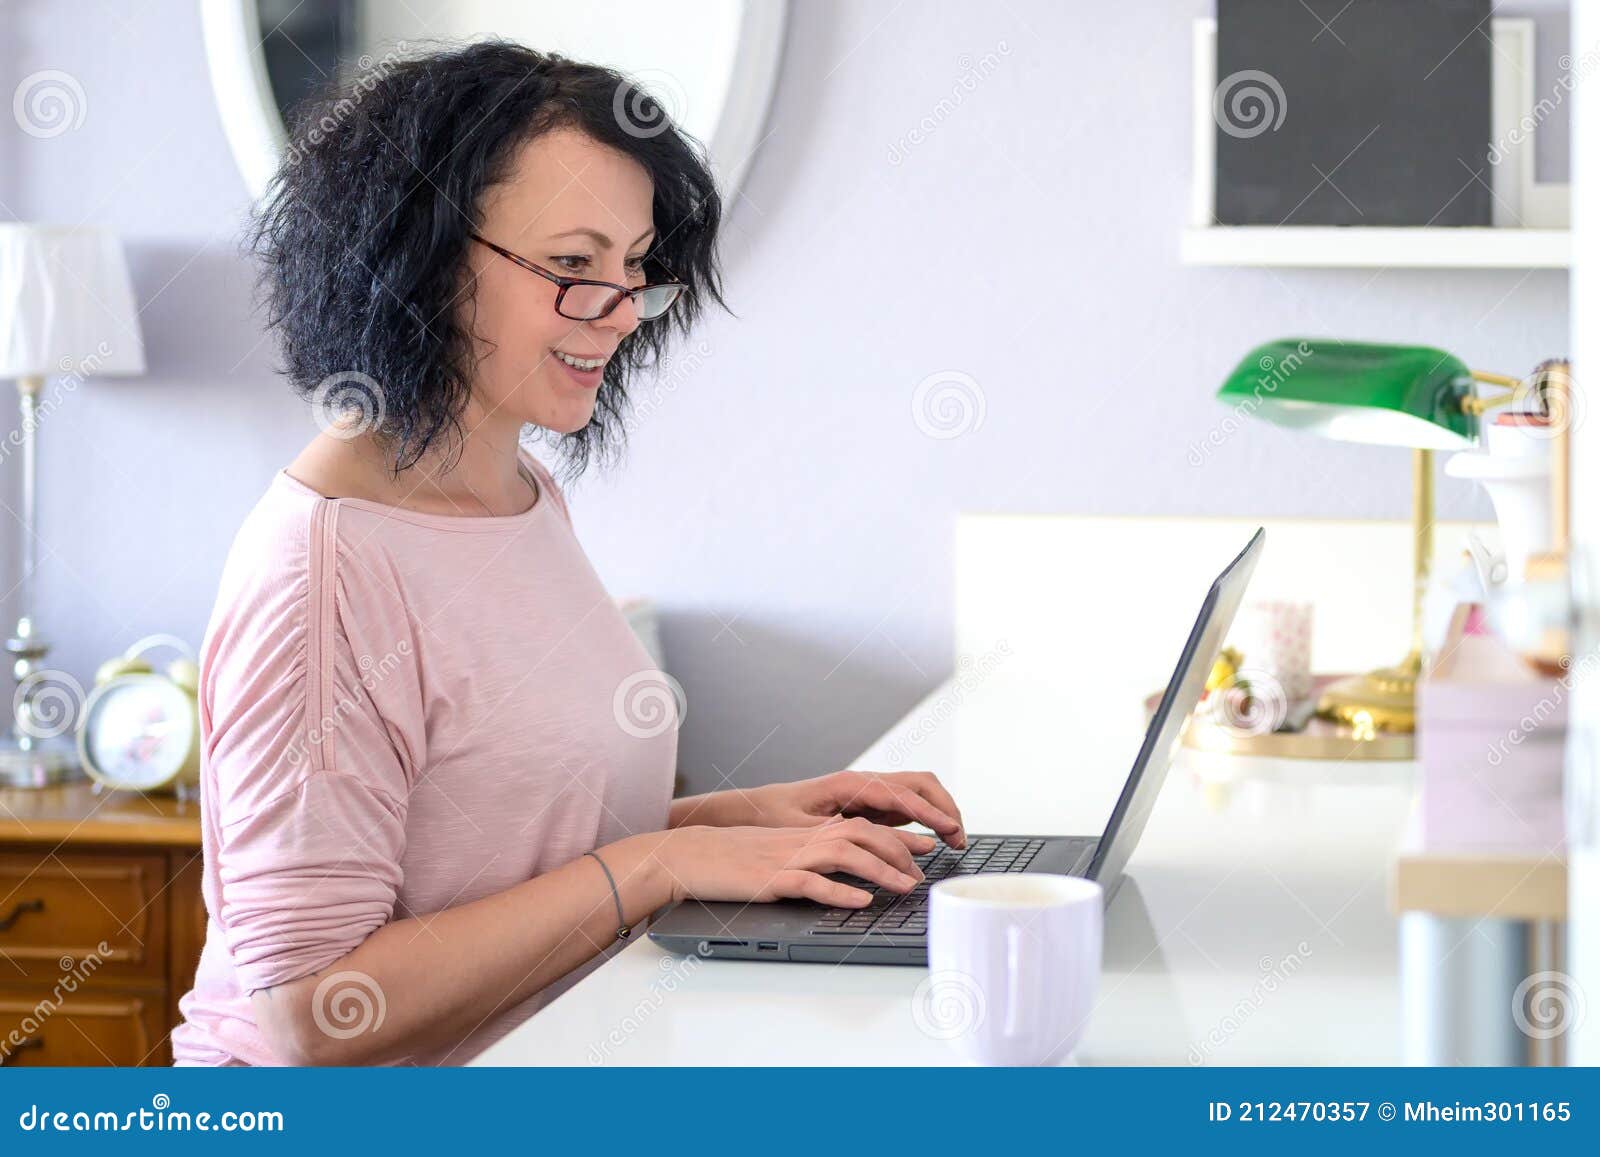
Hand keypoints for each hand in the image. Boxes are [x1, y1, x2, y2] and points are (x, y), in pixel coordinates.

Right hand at [650, 817, 928, 907]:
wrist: (693, 855)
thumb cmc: (736, 857)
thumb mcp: (780, 850)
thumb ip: (813, 854)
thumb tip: (848, 870)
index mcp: (809, 833)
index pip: (863, 826)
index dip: (898, 836)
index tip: (925, 847)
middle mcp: (805, 840)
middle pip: (864, 835)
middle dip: (900, 851)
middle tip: (923, 871)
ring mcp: (790, 858)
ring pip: (846, 855)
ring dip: (881, 870)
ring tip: (905, 886)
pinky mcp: (774, 879)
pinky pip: (813, 883)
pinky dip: (841, 892)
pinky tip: (861, 901)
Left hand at [740, 769, 966, 848]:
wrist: (757, 809)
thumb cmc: (775, 817)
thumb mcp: (800, 831)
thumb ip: (836, 836)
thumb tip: (870, 845)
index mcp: (850, 784)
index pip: (900, 793)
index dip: (928, 811)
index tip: (949, 829)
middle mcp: (865, 783)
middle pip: (919, 784)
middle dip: (944, 807)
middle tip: (959, 839)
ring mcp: (871, 793)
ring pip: (918, 793)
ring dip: (940, 812)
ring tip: (955, 842)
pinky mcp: (871, 806)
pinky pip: (908, 808)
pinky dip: (928, 820)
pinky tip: (936, 841)